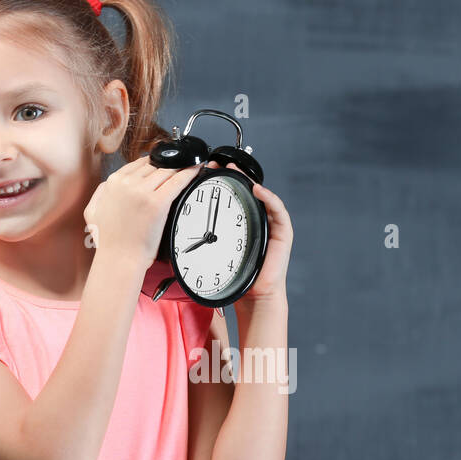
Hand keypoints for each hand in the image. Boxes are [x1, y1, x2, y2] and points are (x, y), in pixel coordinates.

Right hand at [84, 156, 204, 273]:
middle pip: (154, 165)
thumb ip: (101, 192)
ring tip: (189, 165)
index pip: (138, 164)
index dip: (153, 164)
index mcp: (112, 183)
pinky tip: (196, 167)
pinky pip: (178, 181)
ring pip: (166, 170)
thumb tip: (110, 183)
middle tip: (178, 168)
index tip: (162, 166)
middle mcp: (127, 184)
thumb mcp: (92, 211)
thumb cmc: (109, 241)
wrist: (119, 259)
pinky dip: (189, 172)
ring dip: (179, 167)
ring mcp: (142, 192)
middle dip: (166, 166)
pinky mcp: (158, 203)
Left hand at [205, 160, 291, 305]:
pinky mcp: (282, 231)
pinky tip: (257, 190)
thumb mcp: (214, 252)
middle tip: (220, 165)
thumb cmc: (236, 275)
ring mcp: (271, 224)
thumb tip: (177, 228)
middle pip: (247, 191)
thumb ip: (202, 238)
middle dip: (234, 175)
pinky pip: (278, 209)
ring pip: (262, 196)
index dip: (222, 181)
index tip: (207, 170)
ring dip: (250, 180)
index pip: (232, 195)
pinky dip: (269, 197)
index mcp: (241, 222)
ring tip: (237, 171)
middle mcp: (257, 219)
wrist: (253, 294)